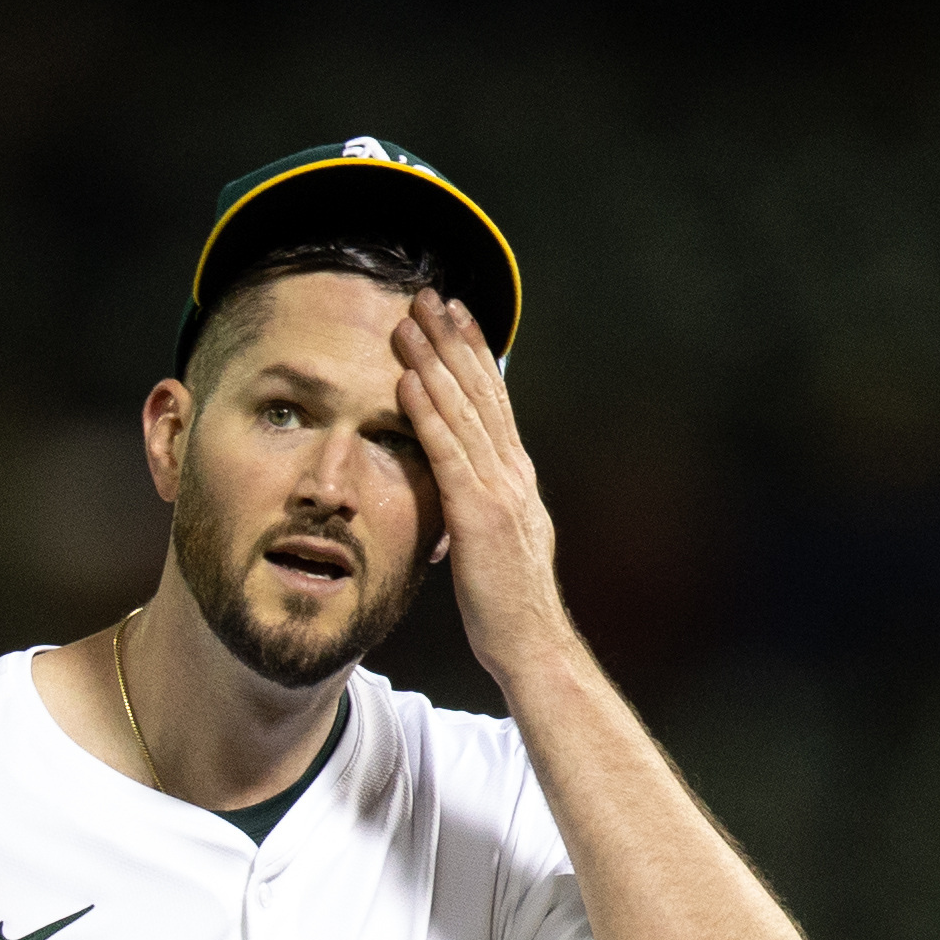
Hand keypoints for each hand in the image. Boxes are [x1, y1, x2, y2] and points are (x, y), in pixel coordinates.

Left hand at [392, 290, 567, 687]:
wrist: (532, 644)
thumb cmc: (509, 605)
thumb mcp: (495, 544)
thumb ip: (482, 509)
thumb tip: (464, 495)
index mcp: (516, 478)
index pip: (494, 402)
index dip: (475, 354)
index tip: (457, 315)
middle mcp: (512, 473)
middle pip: (480, 392)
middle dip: (453, 339)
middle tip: (430, 295)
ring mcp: (498, 491)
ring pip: (462, 412)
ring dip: (434, 362)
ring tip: (408, 321)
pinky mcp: (478, 516)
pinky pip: (447, 454)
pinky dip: (427, 414)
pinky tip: (407, 382)